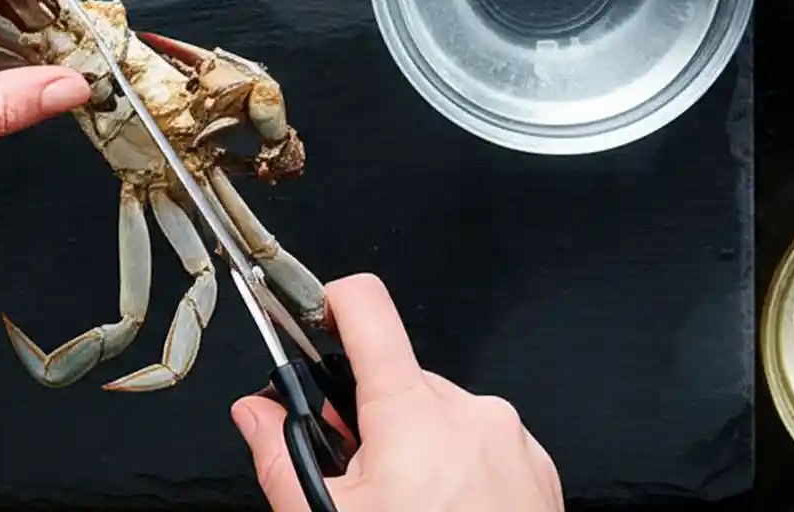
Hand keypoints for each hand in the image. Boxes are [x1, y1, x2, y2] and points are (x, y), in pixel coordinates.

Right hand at [231, 274, 563, 511]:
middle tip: (361, 479)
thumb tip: (256, 412)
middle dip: (372, 419)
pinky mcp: (536, 467)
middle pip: (399, 379)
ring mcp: (509, 438)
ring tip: (410, 510)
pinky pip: (482, 442)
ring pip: (441, 414)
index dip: (332, 302)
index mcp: (412, 413)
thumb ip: (282, 455)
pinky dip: (457, 467)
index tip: (317, 314)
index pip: (368, 309)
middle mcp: (469, 412)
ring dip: (417, 446)